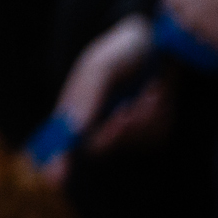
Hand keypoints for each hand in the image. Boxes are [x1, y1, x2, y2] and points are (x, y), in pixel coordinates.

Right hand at [45, 16, 168, 183]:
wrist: (161, 42)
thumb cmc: (123, 50)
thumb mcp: (99, 66)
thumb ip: (86, 95)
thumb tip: (73, 128)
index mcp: (77, 107)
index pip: (65, 142)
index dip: (60, 160)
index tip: (56, 175)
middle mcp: (98, 121)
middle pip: (105, 147)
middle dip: (122, 129)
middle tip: (130, 107)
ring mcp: (126, 127)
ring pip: (135, 141)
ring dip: (147, 116)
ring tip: (148, 91)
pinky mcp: (151, 128)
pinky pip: (157, 135)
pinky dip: (161, 114)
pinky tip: (158, 94)